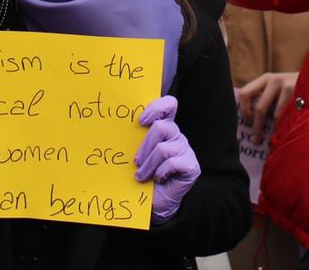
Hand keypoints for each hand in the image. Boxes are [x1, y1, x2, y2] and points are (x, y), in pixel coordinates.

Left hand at [135, 95, 200, 223]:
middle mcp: (177, 135)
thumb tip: (117, 127)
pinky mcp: (191, 165)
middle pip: (161, 127)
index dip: (156, 107)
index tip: (140, 121)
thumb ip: (135, 139)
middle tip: (135, 162)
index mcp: (165, 127)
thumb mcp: (138, 154)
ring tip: (141, 175)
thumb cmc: (144, 175)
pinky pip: (172, 163)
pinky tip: (158, 179)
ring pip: (163, 148)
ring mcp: (185, 149)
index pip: (169, 105)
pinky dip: (160, 173)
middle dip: (144, 146)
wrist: (155, 203)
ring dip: (148, 164)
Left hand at [237, 71, 297, 143]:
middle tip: (256, 140)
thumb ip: (266, 97)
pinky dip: (286, 126)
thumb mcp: (277, 86)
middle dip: (257, 127)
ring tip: (275, 138)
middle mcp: (275, 80)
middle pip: (260, 108)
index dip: (244, 110)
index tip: (248, 122)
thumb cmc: (293, 87)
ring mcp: (289, 86)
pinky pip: (290, 116)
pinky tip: (288, 130)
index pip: (245, 94)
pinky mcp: (301, 94)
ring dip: (274, 129)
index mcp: (265, 79)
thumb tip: (251, 121)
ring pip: (276, 115)